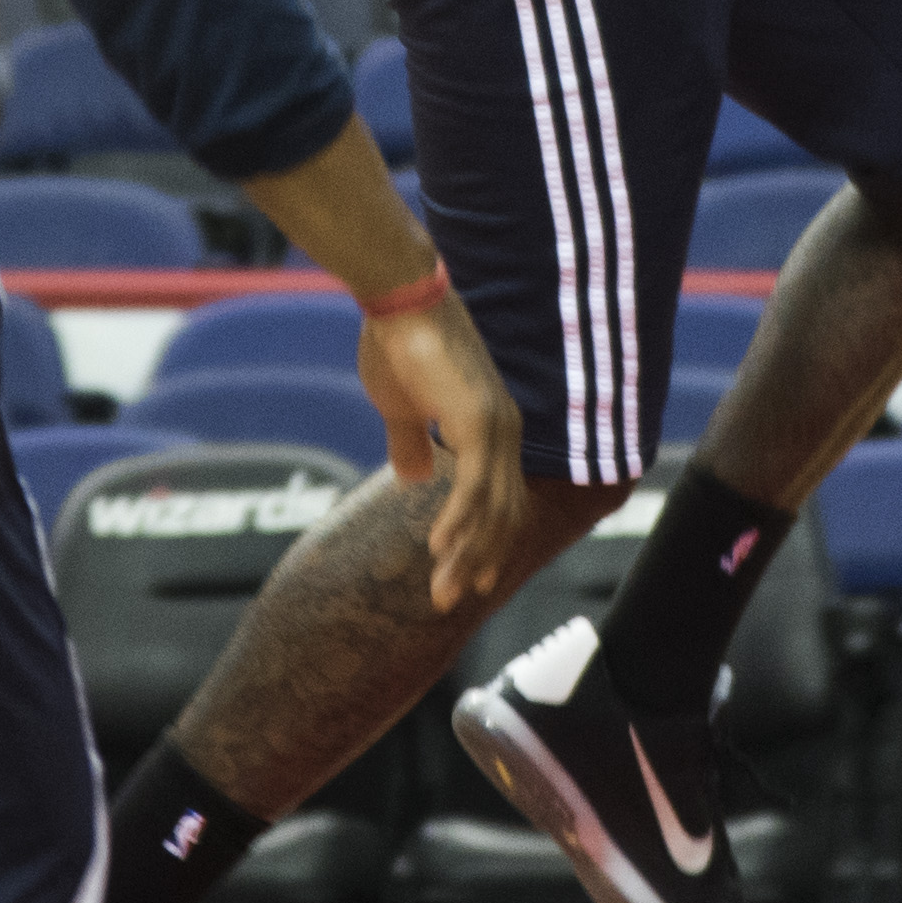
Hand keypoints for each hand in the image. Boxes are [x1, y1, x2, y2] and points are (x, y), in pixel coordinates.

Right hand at [357, 296, 525, 610]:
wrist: (400, 300)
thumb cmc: (397, 345)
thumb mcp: (401, 407)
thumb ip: (410, 443)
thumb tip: (412, 478)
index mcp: (491, 428)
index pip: (500, 499)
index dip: (485, 542)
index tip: (468, 579)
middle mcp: (504, 431)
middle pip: (501, 513)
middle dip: (476, 561)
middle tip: (448, 601)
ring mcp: (495, 427)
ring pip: (491, 509)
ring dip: (466, 554)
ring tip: (442, 591)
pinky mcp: (478, 422)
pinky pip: (475, 488)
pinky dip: (459, 523)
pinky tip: (439, 548)